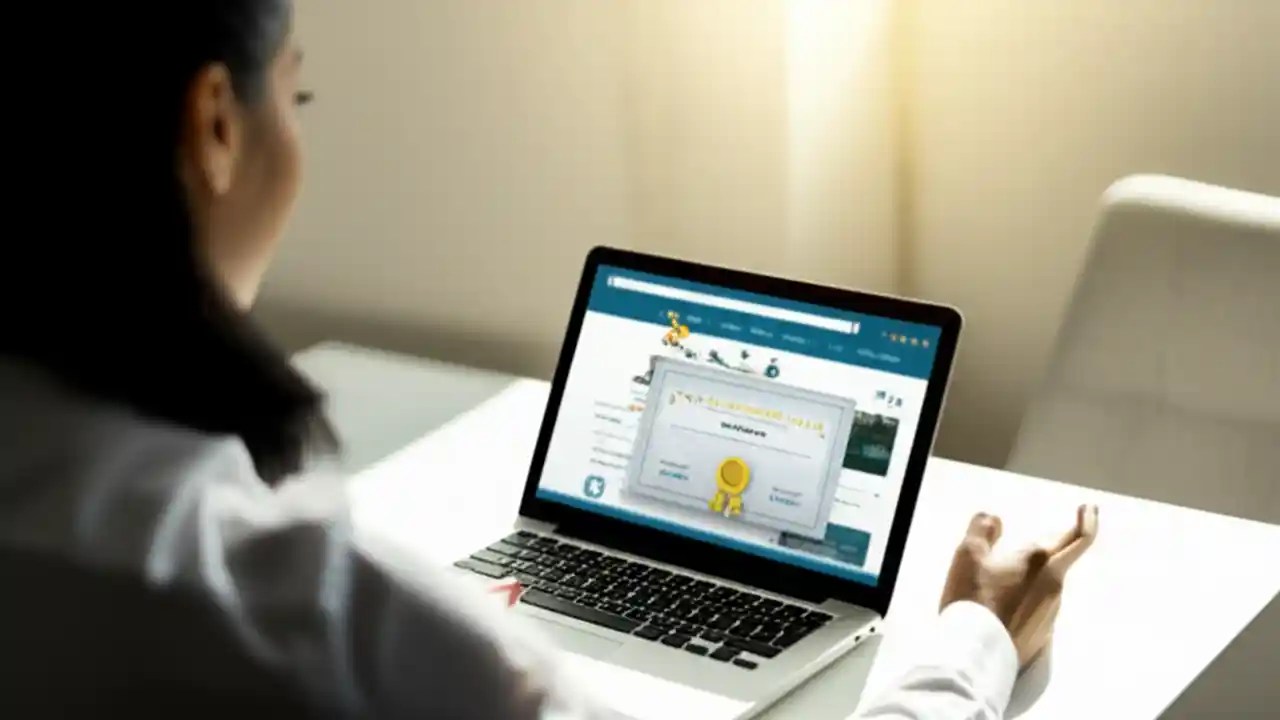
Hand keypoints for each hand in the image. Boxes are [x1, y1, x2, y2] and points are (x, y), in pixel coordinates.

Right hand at [940, 504, 1098, 667]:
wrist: (976, 652)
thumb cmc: (973, 597)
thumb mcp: (968, 554)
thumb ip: (982, 529)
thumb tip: (994, 518)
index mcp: (1040, 561)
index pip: (1078, 537)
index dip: (1088, 520)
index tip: (1090, 508)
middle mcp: (1054, 586)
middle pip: (1060, 562)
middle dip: (1053, 548)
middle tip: (1039, 540)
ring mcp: (1051, 613)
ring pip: (1048, 586)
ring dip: (1033, 578)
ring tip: (1004, 580)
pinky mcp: (1042, 636)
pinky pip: (1038, 609)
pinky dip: (1027, 601)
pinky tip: (1005, 607)